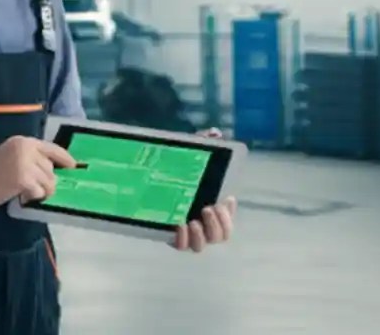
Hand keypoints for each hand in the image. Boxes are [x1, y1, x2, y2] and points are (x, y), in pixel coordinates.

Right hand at [0, 136, 77, 211]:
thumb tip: (53, 170)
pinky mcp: (23, 179)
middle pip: (51, 169)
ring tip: (24, 191)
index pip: (51, 148)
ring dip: (41, 191)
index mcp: (22, 141)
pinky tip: (21, 195)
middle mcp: (26, 149)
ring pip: (49, 182)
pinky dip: (33, 197)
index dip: (64, 158)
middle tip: (30, 187)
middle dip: (45, 181)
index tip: (73, 166)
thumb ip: (30, 158)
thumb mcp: (10, 157)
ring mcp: (25, 163)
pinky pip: (40, 192)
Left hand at [172, 126, 235, 251]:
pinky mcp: (171, 236)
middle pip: (221, 235)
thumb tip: (215, 133)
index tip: (224, 199)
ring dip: (202, 236)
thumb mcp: (189, 155)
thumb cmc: (175, 170)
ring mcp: (188, 232)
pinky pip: (181, 246)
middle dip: (220, 224)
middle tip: (208, 209)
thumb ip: (203, 143)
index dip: (229, 212)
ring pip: (203, 245)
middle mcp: (203, 223)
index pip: (228, 216)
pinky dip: (183, 239)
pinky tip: (179, 226)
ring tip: (194, 222)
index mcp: (213, 206)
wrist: (150, 179)